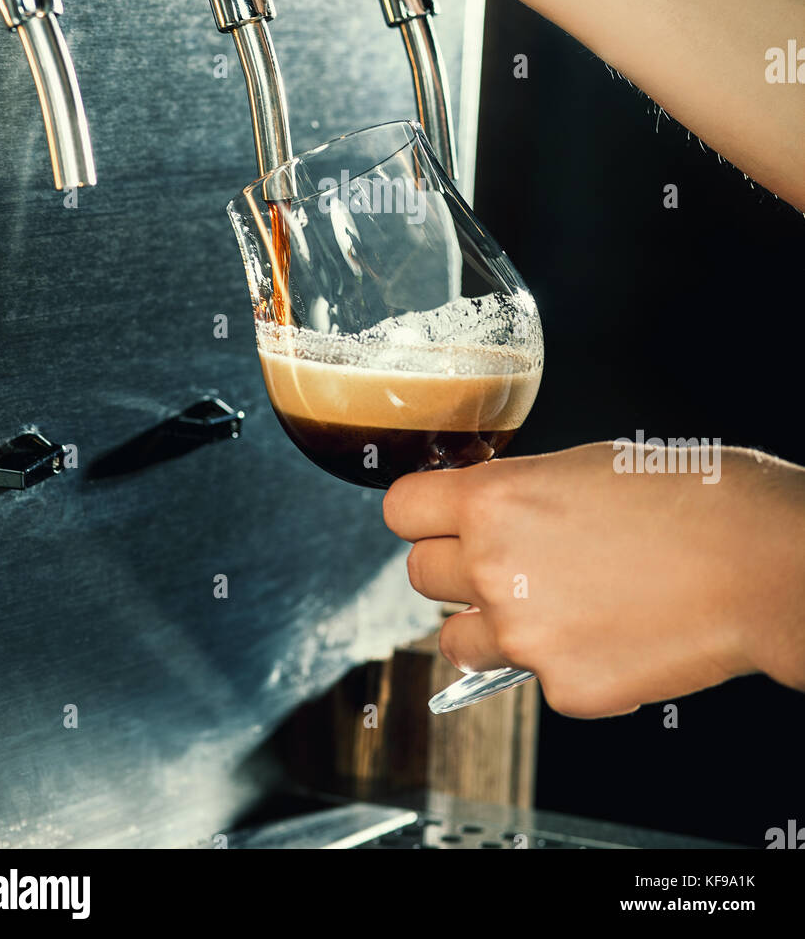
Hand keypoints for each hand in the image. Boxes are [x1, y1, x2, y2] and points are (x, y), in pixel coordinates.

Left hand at [383, 441, 804, 716]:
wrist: (754, 561)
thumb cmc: (685, 498)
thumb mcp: (581, 466)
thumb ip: (517, 494)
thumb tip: (488, 512)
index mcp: (493, 500)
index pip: (400, 510)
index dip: (423, 513)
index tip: (437, 518)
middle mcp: (492, 568)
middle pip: (420, 575)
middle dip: (456, 567)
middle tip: (507, 561)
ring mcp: (524, 636)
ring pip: (456, 639)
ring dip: (487, 624)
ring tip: (548, 605)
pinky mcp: (562, 687)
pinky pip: (532, 677)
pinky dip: (561, 660)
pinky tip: (610, 632)